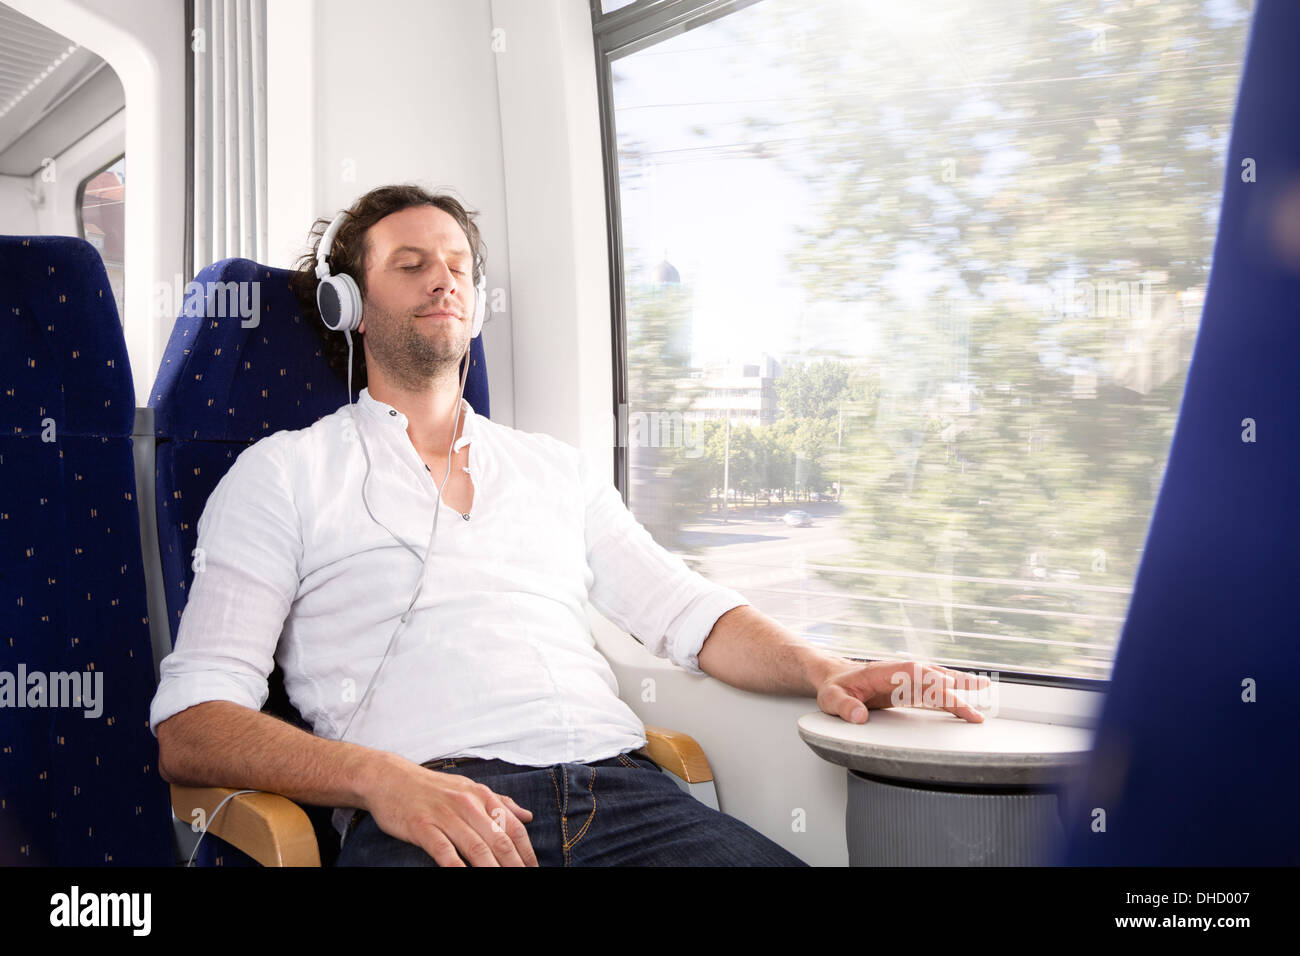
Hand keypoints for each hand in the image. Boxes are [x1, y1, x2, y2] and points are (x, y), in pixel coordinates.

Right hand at [362, 753, 538, 865]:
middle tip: (525, 879)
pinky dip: (459, 869)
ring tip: (503, 884)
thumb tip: (527, 816)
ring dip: (492, 871)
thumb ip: (499, 802)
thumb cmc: (432, 787)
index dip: (527, 852)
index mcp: (482, 796)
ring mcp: (445, 816)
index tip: (534, 869)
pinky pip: (445, 852)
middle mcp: (468, 805)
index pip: (513, 828)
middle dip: (515, 866)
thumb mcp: (469, 788)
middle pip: (499, 842)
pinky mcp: (423, 827)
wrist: (390, 778)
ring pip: (477, 849)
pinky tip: (466, 877)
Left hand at [815, 659, 990, 723]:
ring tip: (982, 696)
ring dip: (959, 688)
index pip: (911, 671)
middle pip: (932, 674)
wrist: (834, 677)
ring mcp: (905, 681)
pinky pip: (932, 693)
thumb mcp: (831, 698)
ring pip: (936, 682)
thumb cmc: (834, 686)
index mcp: (882, 671)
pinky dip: (950, 698)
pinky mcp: (908, 691)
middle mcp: (899, 673)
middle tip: (980, 686)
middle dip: (956, 680)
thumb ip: (844, 706)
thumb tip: (859, 716)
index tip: (947, 686)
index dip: (929, 678)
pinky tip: (965, 707)